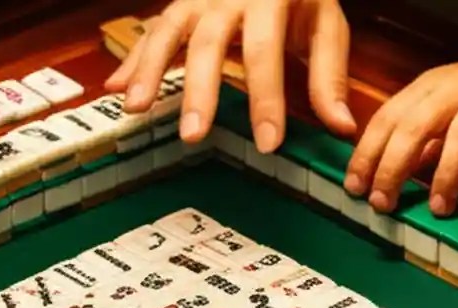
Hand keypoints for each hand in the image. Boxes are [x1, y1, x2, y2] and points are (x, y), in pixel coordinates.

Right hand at [105, 0, 355, 150]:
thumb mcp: (326, 24)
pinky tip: (115, 89)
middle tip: (193, 136)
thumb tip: (342, 128)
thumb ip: (329, 77)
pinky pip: (150, 33)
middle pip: (209, 45)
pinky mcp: (178, 7)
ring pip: (168, 33)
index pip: (266, 54)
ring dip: (149, 72)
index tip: (268, 144)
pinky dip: (131, 61)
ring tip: (136, 110)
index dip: (267, 100)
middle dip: (200, 92)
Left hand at [345, 35, 457, 215]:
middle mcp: (455, 85)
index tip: (354, 188)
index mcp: (429, 87)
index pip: (386, 119)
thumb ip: (420, 141)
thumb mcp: (448, 114)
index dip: (367, 154)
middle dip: (393, 167)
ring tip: (439, 208)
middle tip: (383, 203)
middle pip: (414, 126)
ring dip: (447, 174)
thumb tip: (387, 177)